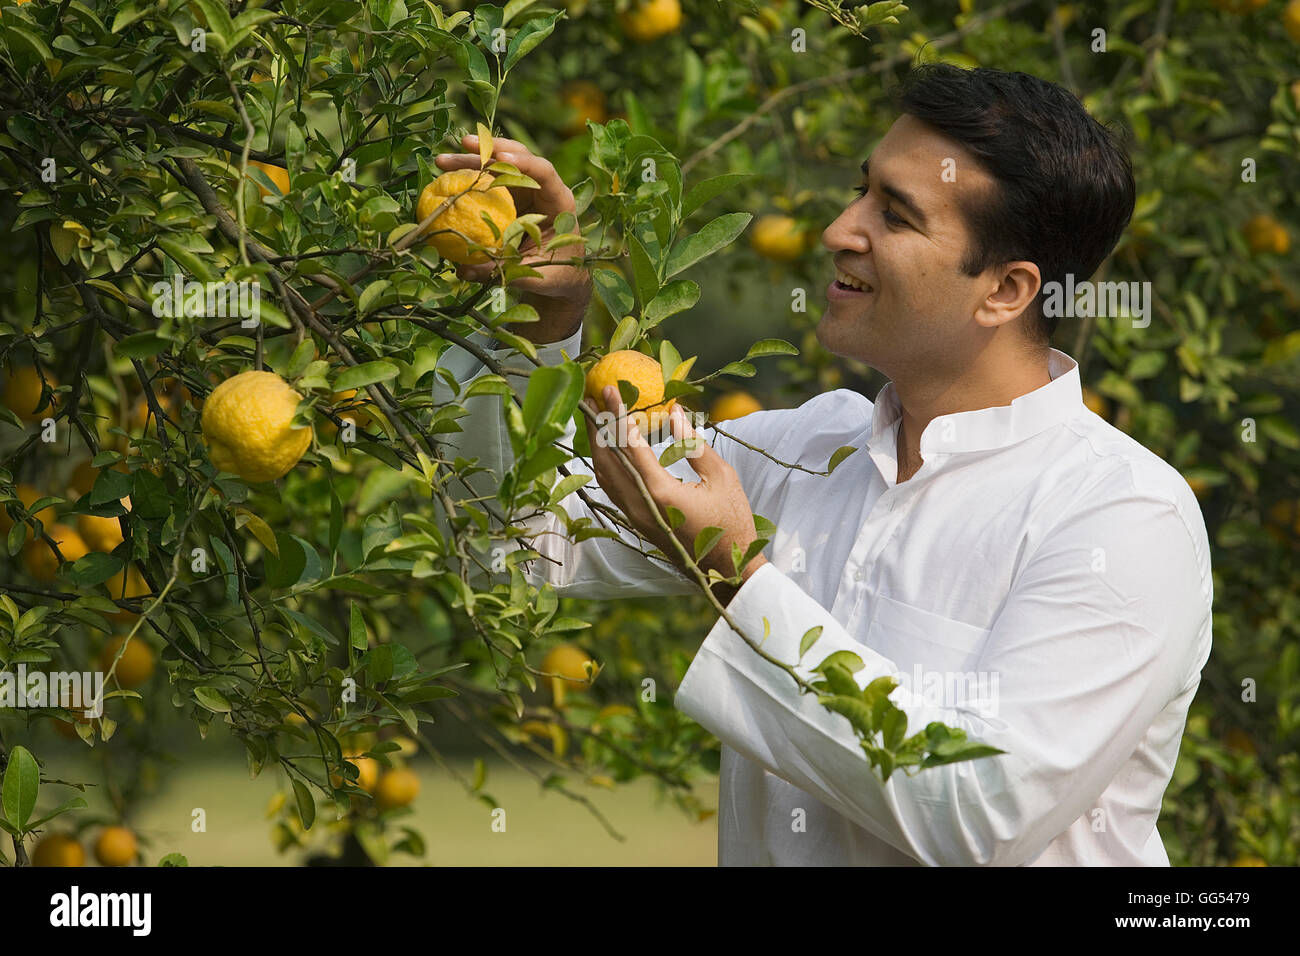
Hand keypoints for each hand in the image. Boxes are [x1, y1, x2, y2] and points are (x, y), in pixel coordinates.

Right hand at [435, 134, 590, 342]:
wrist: (561, 275)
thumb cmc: (556, 274)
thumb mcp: (533, 274)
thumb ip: (504, 270)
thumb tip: (464, 271)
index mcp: (559, 202)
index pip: (544, 172)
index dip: (523, 162)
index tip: (500, 157)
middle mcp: (542, 190)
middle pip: (517, 158)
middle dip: (490, 148)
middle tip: (463, 144)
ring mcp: (525, 191)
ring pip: (499, 165)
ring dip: (471, 160)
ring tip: (442, 161)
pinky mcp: (510, 198)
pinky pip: (488, 182)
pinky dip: (469, 177)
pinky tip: (446, 177)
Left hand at [583, 387, 767, 599]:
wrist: (728, 570)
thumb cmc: (732, 521)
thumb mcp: (721, 478)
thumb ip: (694, 444)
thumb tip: (674, 411)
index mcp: (660, 493)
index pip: (630, 445)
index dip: (617, 414)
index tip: (608, 389)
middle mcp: (639, 505)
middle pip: (606, 459)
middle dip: (596, 425)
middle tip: (590, 396)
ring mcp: (634, 516)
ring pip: (604, 475)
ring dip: (596, 444)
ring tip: (593, 416)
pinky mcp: (636, 522)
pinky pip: (611, 488)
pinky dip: (605, 463)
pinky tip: (606, 447)